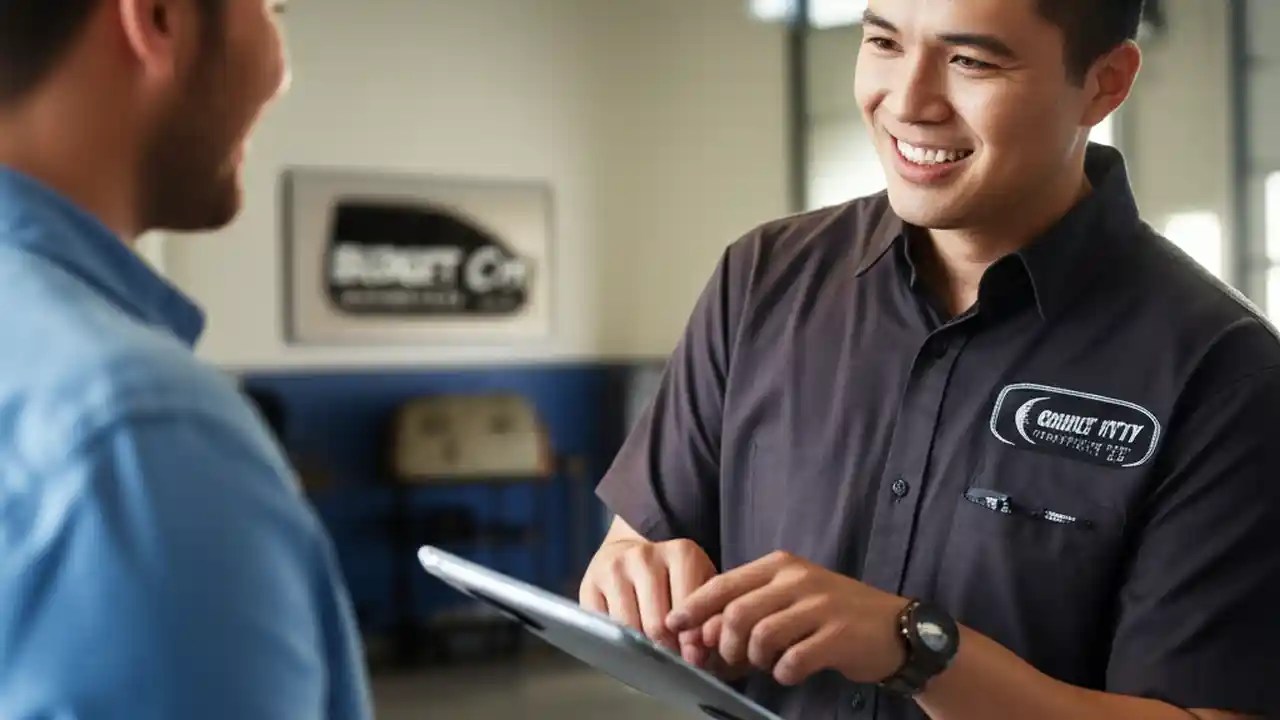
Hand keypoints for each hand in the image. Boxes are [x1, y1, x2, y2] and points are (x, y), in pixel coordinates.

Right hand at [579, 537, 719, 663]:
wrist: (628, 555)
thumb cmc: (672, 580)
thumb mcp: (699, 588)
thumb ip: (706, 619)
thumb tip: (695, 656)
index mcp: (681, 553)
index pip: (688, 611)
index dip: (692, 641)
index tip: (693, 655)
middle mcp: (644, 555)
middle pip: (657, 624)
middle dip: (667, 649)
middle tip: (670, 656)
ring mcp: (613, 568)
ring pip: (628, 628)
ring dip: (640, 647)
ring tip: (650, 647)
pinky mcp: (589, 585)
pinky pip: (604, 629)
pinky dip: (616, 641)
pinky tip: (626, 638)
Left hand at [666, 551, 908, 686]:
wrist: (895, 627)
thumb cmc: (833, 612)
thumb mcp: (789, 597)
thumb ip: (749, 608)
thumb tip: (703, 633)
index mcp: (781, 565)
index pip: (724, 584)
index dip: (694, 608)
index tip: (674, 627)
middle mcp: (798, 579)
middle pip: (737, 612)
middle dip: (724, 642)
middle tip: (730, 659)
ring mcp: (820, 606)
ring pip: (761, 636)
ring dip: (754, 659)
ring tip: (765, 663)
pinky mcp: (838, 636)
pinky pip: (793, 660)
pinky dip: (783, 672)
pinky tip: (791, 670)